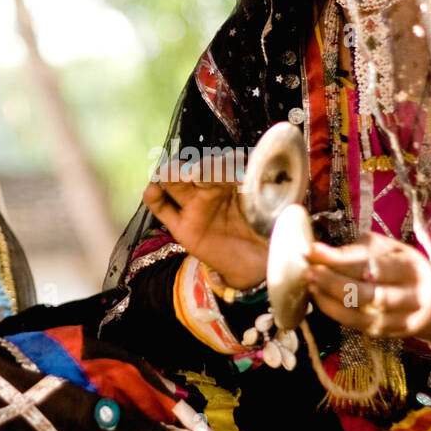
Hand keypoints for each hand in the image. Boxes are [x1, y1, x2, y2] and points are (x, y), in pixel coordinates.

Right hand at [143, 157, 267, 288]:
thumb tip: (278, 177)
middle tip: (194, 172)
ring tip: (169, 175)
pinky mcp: (183, 227)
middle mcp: (213, 188)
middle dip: (194, 167)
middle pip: (196, 171)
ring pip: (176, 184)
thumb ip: (274, 191)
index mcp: (236, 178)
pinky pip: (163, 209)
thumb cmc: (271, 230)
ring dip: (170, 175)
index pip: (226, 166)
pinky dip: (154, 197)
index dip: (223, 166)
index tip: (225, 169)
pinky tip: (152, 190)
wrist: (260, 265)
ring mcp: (196, 206)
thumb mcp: (278, 206)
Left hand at [306, 234, 430, 342]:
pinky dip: (338, 315)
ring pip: (363, 315)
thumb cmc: (403, 268)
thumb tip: (318, 252)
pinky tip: (323, 302)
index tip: (313, 250)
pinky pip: (360, 327)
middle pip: (368, 294)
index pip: (372, 265)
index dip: (340, 259)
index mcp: (411, 267)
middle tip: (309, 272)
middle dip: (333, 283)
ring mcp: (403, 319)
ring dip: (331, 302)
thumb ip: (357, 250)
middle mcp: (411, 296)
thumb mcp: (388, 250)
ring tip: (312, 287)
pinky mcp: (391, 335)